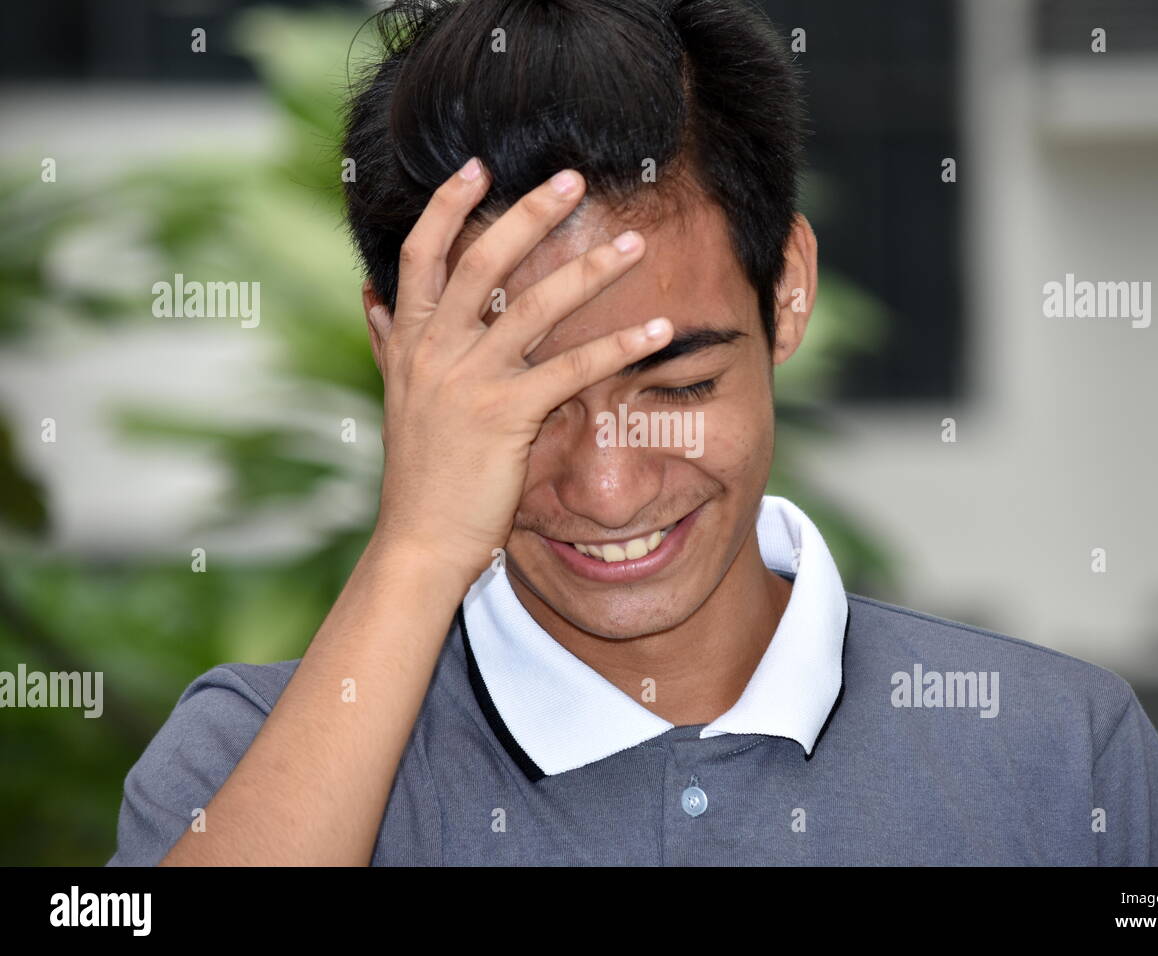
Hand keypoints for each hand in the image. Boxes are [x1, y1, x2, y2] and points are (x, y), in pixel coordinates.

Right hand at [365, 158, 671, 582]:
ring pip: (533, 306)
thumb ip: (388, 342)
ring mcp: (467, 381)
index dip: (445, 205)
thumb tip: (373, 298)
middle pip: (480, 261)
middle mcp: (433, 351)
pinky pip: (571, 368)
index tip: (476, 166)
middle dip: (528, 213)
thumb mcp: (396, 398)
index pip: (420, 255)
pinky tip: (658, 331)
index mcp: (408, 342)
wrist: (418, 541)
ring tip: (633, 245)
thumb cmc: (419, 475)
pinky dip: (618, 346)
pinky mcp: (505, 416)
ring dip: (588, 269)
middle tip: (571, 177)